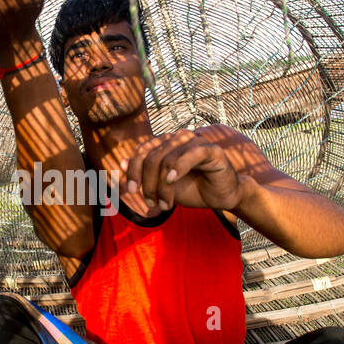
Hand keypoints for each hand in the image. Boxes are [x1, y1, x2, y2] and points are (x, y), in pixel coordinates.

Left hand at [121, 128, 248, 211]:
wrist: (221, 197)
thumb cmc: (192, 189)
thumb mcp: (162, 186)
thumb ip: (143, 176)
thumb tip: (121, 164)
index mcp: (165, 144)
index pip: (141, 152)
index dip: (133, 171)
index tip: (130, 191)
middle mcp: (178, 139)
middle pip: (151, 157)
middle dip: (147, 184)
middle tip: (151, 204)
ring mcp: (195, 141)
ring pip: (167, 160)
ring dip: (162, 187)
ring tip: (165, 205)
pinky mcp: (211, 150)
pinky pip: (190, 154)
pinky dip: (178, 168)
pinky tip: (172, 181)